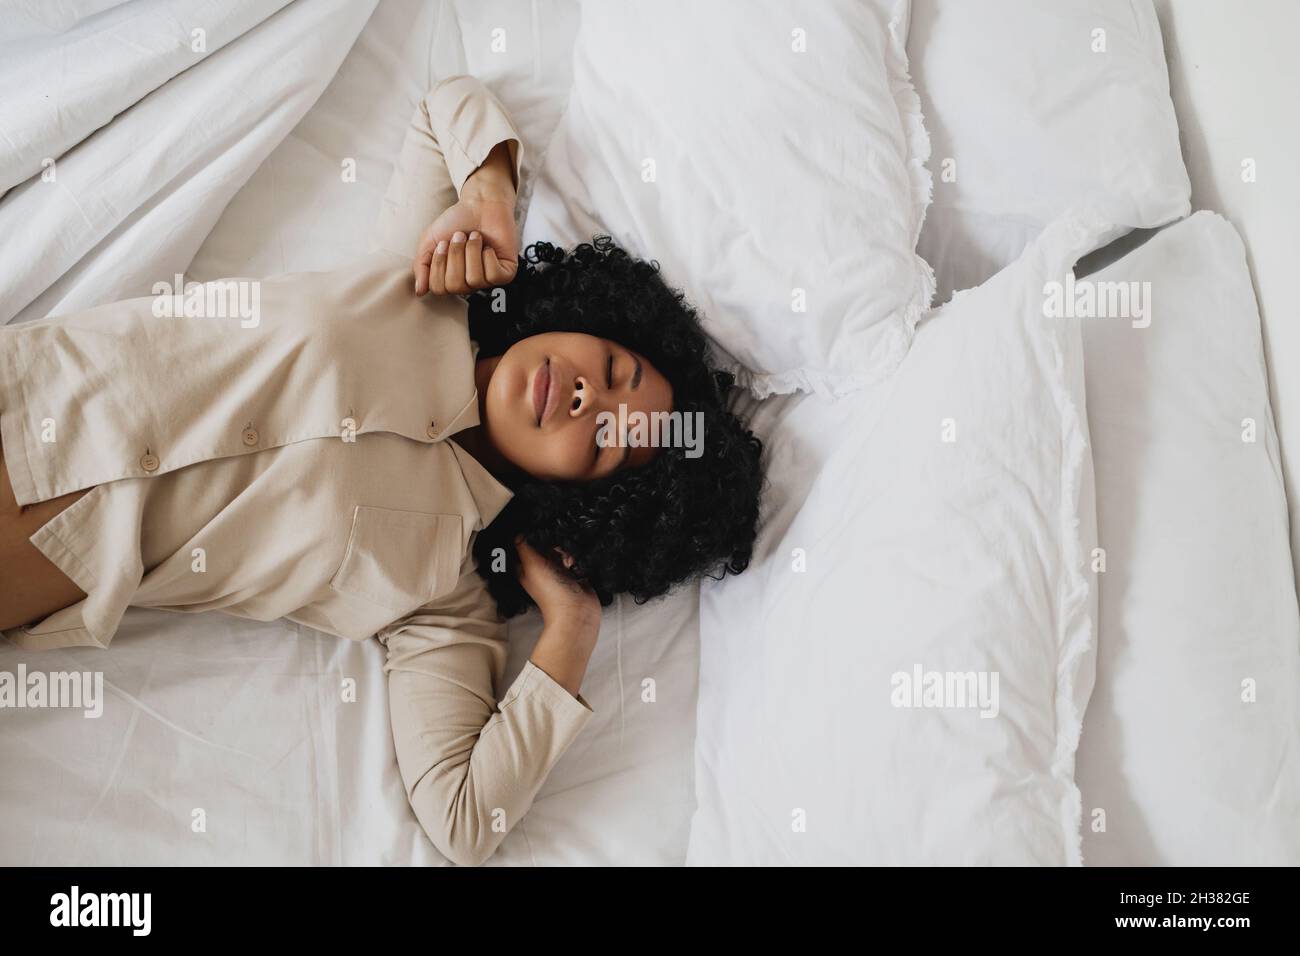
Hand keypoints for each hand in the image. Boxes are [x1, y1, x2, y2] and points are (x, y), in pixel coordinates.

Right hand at [414, 144, 518, 294]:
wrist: (480, 204)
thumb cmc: (456, 222)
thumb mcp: (430, 241)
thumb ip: (421, 266)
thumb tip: (419, 292)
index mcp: (449, 278)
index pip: (439, 288)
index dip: (439, 264)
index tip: (443, 243)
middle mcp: (468, 283)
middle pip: (455, 286)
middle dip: (455, 255)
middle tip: (460, 237)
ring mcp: (487, 280)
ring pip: (474, 280)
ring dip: (471, 252)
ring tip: (474, 237)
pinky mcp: (505, 274)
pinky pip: (493, 276)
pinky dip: (488, 255)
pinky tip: (488, 246)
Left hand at [514, 536, 600, 627]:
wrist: (576, 613)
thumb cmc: (551, 592)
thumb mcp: (531, 564)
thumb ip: (524, 545)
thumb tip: (519, 530)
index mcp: (528, 567)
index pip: (528, 544)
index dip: (534, 537)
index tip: (542, 533)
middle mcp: (543, 569)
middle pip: (548, 545)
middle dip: (554, 543)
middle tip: (558, 551)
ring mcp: (561, 572)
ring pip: (563, 550)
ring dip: (568, 551)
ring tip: (569, 561)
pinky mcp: (576, 575)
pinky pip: (578, 558)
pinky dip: (579, 558)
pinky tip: (578, 566)